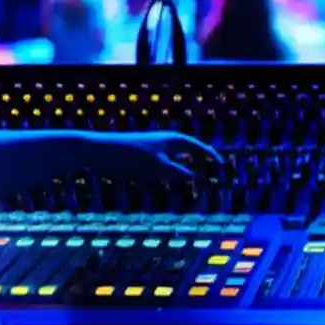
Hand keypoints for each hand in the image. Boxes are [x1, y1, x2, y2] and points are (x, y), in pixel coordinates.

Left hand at [74, 130, 220, 180]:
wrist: (102, 152)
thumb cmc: (132, 157)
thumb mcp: (159, 167)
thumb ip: (178, 172)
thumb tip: (195, 177)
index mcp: (174, 140)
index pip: (199, 147)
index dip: (211, 157)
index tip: (223, 166)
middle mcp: (166, 142)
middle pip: (190, 153)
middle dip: (201, 165)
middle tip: (211, 178)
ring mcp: (155, 150)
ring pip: (177, 160)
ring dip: (186, 171)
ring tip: (194, 185)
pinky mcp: (144, 158)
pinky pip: (164, 167)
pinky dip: (171, 175)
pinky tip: (168, 185)